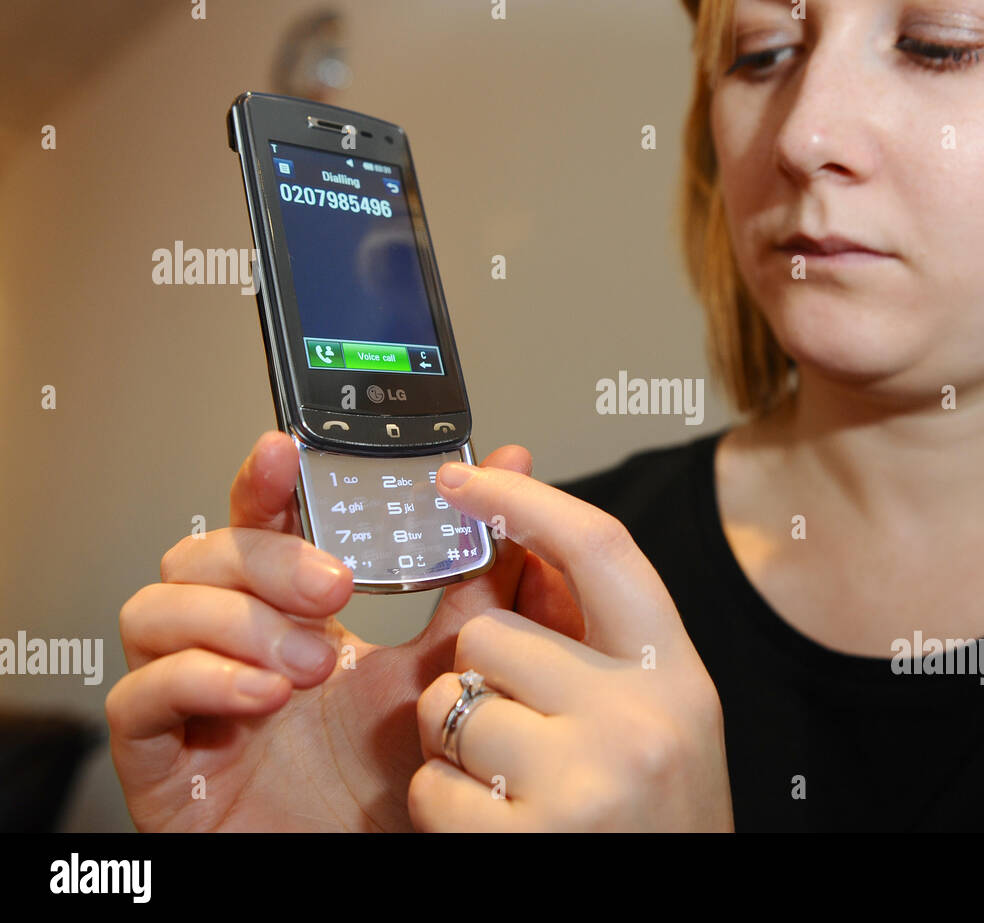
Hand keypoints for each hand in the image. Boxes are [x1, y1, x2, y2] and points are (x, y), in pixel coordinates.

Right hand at [106, 431, 550, 830]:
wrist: (371, 868)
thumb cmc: (392, 779)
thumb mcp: (444, 663)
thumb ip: (475, 575)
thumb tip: (510, 471)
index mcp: (287, 612)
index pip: (255, 521)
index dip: (264, 481)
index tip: (288, 450)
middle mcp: (229, 643)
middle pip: (199, 552)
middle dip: (265, 559)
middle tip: (334, 586)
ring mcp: (186, 696)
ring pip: (156, 609)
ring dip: (237, 621)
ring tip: (308, 660)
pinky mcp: (157, 759)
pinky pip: (137, 696)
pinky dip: (200, 680)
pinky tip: (262, 695)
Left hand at [407, 462, 734, 830]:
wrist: (684, 917)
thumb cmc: (657, 818)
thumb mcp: (652, 714)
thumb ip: (591, 636)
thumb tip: (517, 544)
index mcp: (676, 672)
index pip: (601, 549)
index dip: (527, 500)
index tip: (463, 478)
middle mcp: (641, 718)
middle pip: (490, 638)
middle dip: (479, 677)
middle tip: (517, 727)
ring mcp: (587, 782)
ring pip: (448, 707)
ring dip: (456, 745)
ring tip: (513, 786)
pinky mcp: (528, 842)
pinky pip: (432, 787)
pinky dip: (445, 808)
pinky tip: (497, 828)